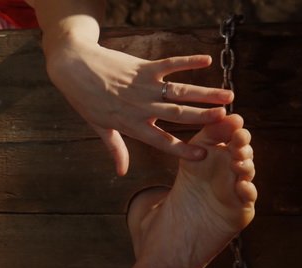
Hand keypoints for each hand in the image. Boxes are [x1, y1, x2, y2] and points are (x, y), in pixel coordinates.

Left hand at [46, 38, 233, 175]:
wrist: (73, 69)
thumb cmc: (85, 100)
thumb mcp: (100, 127)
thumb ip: (116, 148)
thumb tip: (122, 172)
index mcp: (131, 125)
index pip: (161, 141)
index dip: (182, 149)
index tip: (204, 156)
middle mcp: (140, 107)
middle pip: (176, 114)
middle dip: (202, 117)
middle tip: (226, 120)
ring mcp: (142, 86)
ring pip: (178, 91)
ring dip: (204, 93)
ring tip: (228, 96)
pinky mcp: (143, 67)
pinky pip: (169, 64)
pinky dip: (187, 61)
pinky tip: (206, 61)